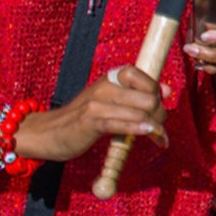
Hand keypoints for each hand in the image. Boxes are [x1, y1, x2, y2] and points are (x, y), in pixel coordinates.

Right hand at [15, 66, 168, 163]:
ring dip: (156, 128)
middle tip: (160, 128)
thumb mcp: (111, 101)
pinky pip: (121, 124)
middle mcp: (105, 87)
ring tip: (160, 139)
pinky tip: (149, 133)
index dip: (156, 92)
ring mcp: (97, 104)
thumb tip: (167, 90)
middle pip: (148, 98)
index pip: (143, 77)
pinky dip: (138, 128)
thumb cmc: (84, 119)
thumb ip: (137, 94)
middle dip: (160, 114)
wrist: (47, 133)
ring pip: (139, 112)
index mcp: (111, 79)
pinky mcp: (90, 122)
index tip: (160, 106)